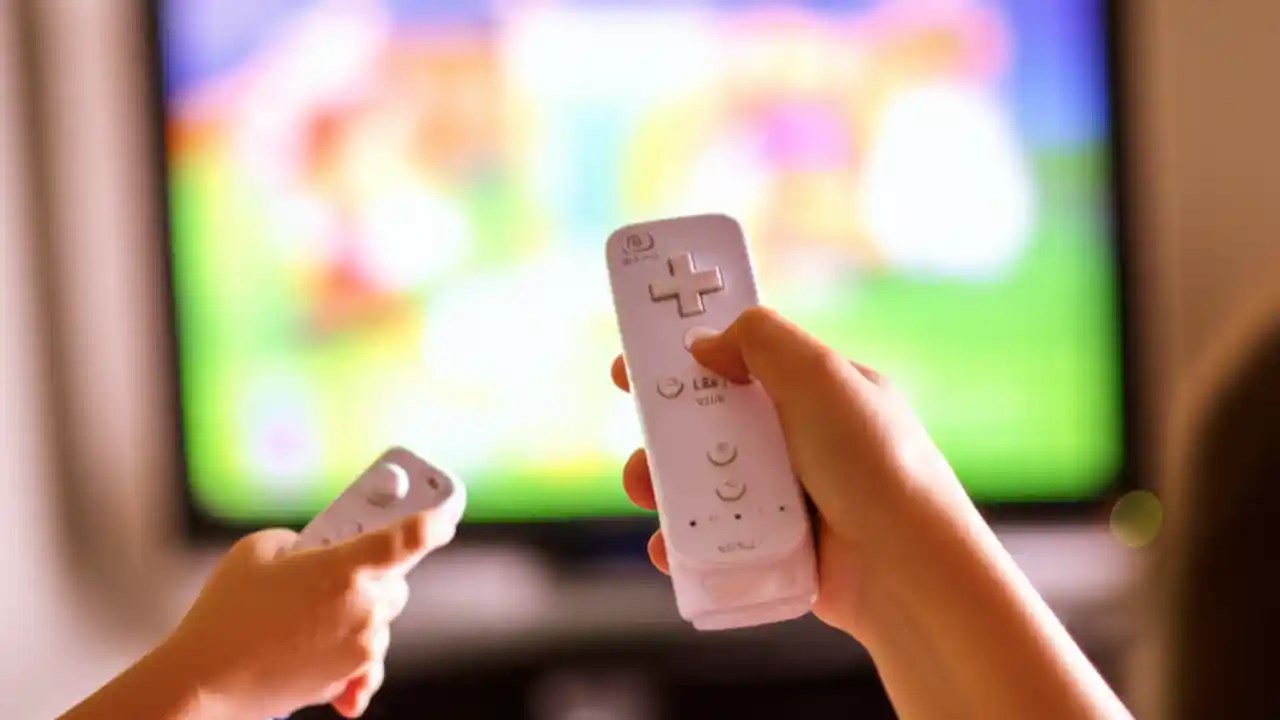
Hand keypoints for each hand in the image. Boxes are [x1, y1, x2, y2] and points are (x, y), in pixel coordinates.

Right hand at [161, 514, 440, 717]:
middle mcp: (365, 607)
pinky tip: (335, 645)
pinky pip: (368, 656)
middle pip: (394, 578)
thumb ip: (305, 540)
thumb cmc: (227, 613)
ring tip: (302, 609)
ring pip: (379, 616)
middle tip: (334, 562)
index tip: (448, 504)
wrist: (206, 683)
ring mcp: (362, 645)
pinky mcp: (350, 674)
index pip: (415, 535)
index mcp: (347, 567)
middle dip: (370, 569)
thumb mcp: (260, 549)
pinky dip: (353, 651)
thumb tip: (323, 548)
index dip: (439, 514)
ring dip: (354, 608)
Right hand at [611, 306, 976, 637]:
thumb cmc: (878, 467)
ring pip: (707, 484)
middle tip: (641, 447)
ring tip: (648, 496)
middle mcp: (803, 442)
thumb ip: (761, 340)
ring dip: (669, 489)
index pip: (743, 360)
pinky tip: (671, 548)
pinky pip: (718, 539)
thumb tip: (707, 343)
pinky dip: (688, 543)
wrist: (909, 572)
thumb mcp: (822, 376)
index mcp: (819, 392)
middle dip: (666, 434)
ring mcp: (790, 497)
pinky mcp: (778, 548)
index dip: (688, 359)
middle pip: (712, 425)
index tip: (635, 364)